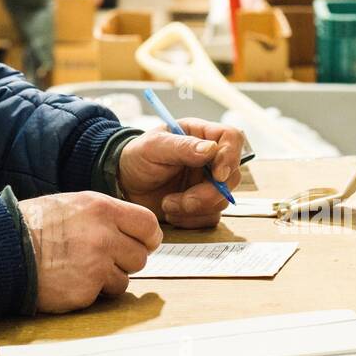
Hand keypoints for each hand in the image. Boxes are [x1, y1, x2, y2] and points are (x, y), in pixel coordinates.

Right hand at [16, 192, 162, 312]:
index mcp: (101, 208)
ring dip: (109, 278)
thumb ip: (105, 215)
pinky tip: (71, 278)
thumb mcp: (74, 204)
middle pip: (140, 256)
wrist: (5, 248)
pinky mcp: (86, 289)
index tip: (142, 243)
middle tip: (104, 258)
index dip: (148, 238)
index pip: (148, 225)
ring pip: (125, 279)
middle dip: (125, 260)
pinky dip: (91, 290)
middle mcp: (103, 235)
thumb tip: (134, 230)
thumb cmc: (35, 225)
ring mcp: (96, 264)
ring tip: (82, 267)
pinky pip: (104, 295)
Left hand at [116, 119, 245, 227]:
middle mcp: (209, 159)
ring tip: (168, 204)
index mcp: (200, 135)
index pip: (232, 138)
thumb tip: (210, 149)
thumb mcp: (153, 147)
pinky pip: (210, 218)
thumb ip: (182, 146)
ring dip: (194, 209)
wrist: (123, 184)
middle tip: (185, 200)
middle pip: (232, 176)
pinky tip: (171, 212)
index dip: (230, 157)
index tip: (218, 175)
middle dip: (209, 194)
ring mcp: (208, 183)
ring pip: (222, 201)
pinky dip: (190, 220)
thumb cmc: (137, 158)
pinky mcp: (203, 205)